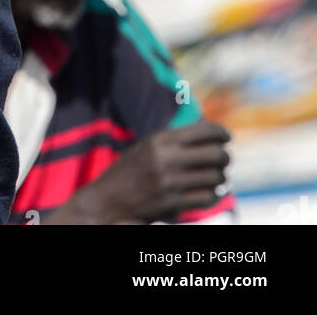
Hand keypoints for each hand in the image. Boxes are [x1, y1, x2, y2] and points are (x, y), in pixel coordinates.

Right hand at [46, 119, 231, 224]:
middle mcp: (166, 158)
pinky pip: (207, 197)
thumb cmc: (131, 170)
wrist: (108, 199)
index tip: (226, 137)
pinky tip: (210, 191)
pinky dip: (214, 194)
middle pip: (215, 154)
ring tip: (218, 176)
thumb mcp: (148, 146)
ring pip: (215, 177)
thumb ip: (174, 140)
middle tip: (225, 159)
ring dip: (221, 177)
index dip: (221, 133)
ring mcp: (170, 182)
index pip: (203, 131)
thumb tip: (208, 132)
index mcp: (160, 139)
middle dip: (225, 156)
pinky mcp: (172, 203)